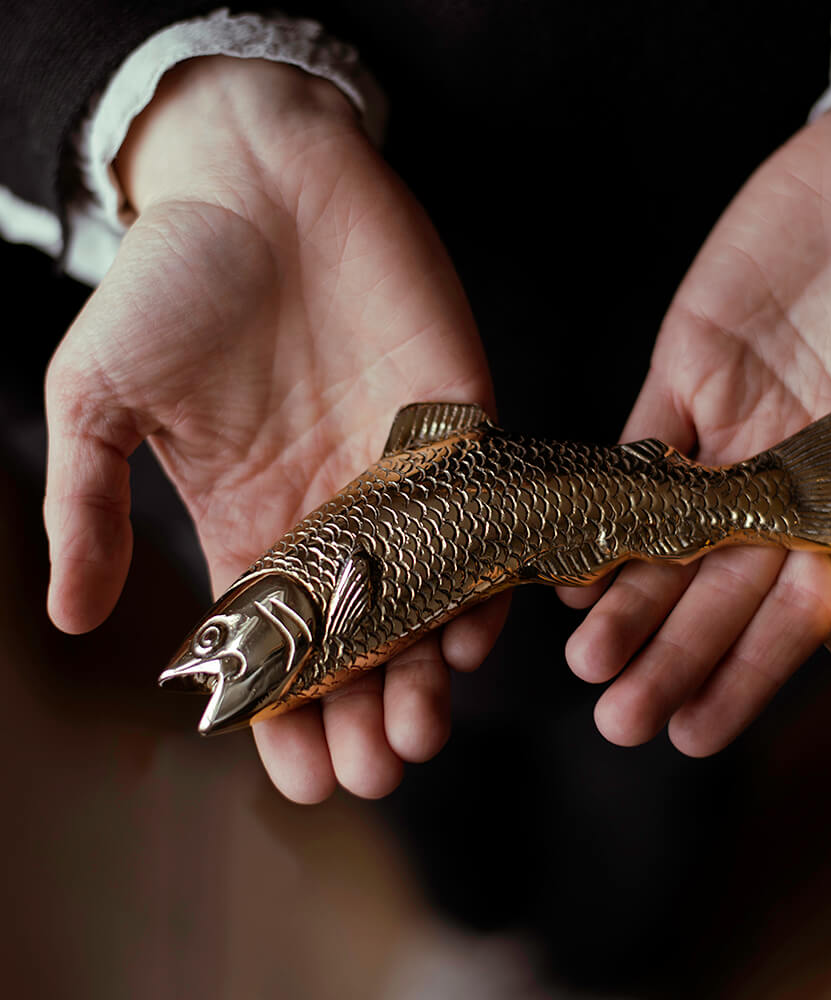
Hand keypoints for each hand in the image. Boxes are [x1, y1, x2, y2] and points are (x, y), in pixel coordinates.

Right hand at [44, 57, 501, 801]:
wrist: (259, 180)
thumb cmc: (172, 279)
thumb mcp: (98, 396)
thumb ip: (86, 505)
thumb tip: (74, 619)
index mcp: (252, 528)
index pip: (277, 652)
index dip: (287, 720)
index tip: (303, 778)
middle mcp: (333, 521)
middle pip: (363, 650)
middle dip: (370, 719)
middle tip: (377, 768)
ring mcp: (402, 483)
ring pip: (430, 607)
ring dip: (430, 676)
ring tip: (420, 726)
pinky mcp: (460, 432)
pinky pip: (486, 525)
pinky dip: (485, 584)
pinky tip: (474, 635)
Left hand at [562, 83, 830, 753]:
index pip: (804, 607)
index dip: (751, 672)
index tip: (699, 731)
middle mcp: (796, 477)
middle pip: (723, 588)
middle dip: (674, 654)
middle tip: (621, 719)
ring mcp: (736, 430)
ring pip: (670, 536)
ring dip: (629, 599)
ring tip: (585, 661)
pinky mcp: (686, 375)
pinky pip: (637, 450)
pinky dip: (602, 503)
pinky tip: (567, 559)